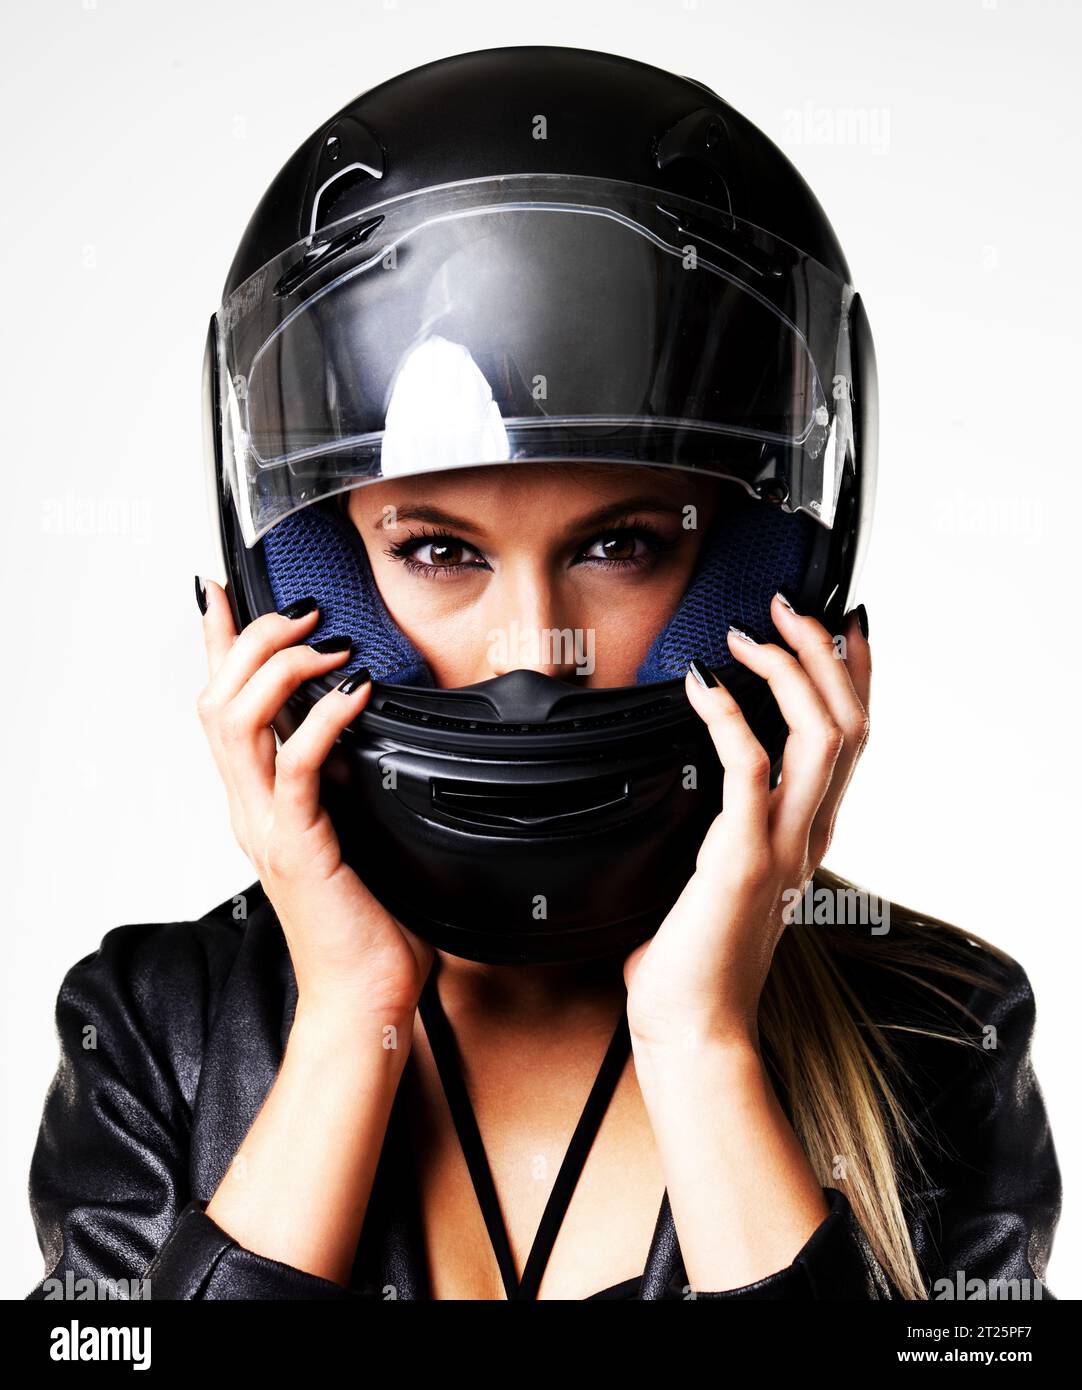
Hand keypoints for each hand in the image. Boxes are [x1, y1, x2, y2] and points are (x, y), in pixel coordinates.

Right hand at [195, 580, 432, 1022]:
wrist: (368, 994)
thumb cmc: (369, 922)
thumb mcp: (354, 832)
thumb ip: (345, 783)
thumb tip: (365, 731)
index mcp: (259, 803)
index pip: (222, 709)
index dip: (216, 647)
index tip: (220, 594)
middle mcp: (251, 809)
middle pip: (216, 701)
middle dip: (252, 641)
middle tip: (302, 613)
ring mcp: (268, 828)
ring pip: (236, 723)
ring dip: (278, 669)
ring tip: (324, 644)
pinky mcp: (298, 847)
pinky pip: (297, 767)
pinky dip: (322, 719)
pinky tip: (355, 693)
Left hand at [623, 594, 871, 1049]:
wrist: (693, 1025)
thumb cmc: (695, 957)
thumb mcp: (723, 875)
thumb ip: (729, 828)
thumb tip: (692, 777)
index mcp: (809, 836)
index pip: (853, 740)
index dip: (853, 677)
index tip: (835, 627)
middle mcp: (809, 835)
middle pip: (851, 723)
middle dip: (822, 654)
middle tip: (788, 609)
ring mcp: (783, 846)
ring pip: (822, 736)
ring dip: (790, 671)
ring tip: (752, 632)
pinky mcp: (744, 857)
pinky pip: (750, 766)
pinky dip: (730, 715)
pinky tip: (704, 684)